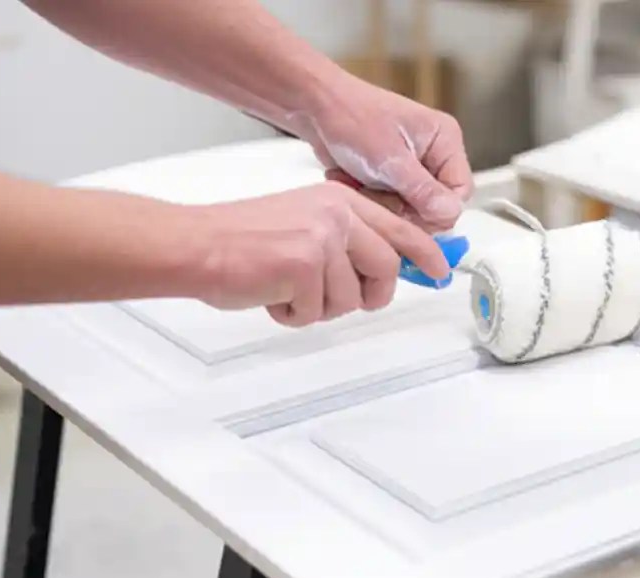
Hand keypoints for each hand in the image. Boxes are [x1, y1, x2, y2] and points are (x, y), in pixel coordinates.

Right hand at [192, 181, 448, 326]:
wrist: (199, 244)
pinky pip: (316, 312)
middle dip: (369, 295)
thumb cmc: (242, 239)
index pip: (401, 229)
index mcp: (340, 200)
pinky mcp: (305, 265)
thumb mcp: (306, 223)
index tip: (441, 272)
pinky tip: (271, 295)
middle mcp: (336, 214)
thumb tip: (384, 267)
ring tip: (287, 289)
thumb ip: (347, 239)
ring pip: (350, 298)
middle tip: (342, 300)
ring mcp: (322, 238)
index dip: (426, 255)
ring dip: (318, 307)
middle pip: (386, 270)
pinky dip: (292, 315)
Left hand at [288, 77, 472, 231]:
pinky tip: (353, 181)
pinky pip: (390, 204)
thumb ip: (423, 191)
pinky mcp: (390, 175)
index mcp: (445, 140)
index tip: (408, 212)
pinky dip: (370, 199)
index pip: (460, 192)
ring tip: (360, 183)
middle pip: (435, 205)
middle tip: (377, 194)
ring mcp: (411, 166)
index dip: (437, 210)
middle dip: (404, 208)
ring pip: (410, 209)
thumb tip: (451, 214)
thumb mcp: (390, 159)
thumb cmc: (351, 119)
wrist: (313, 106)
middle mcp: (434, 154)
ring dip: (383, 204)